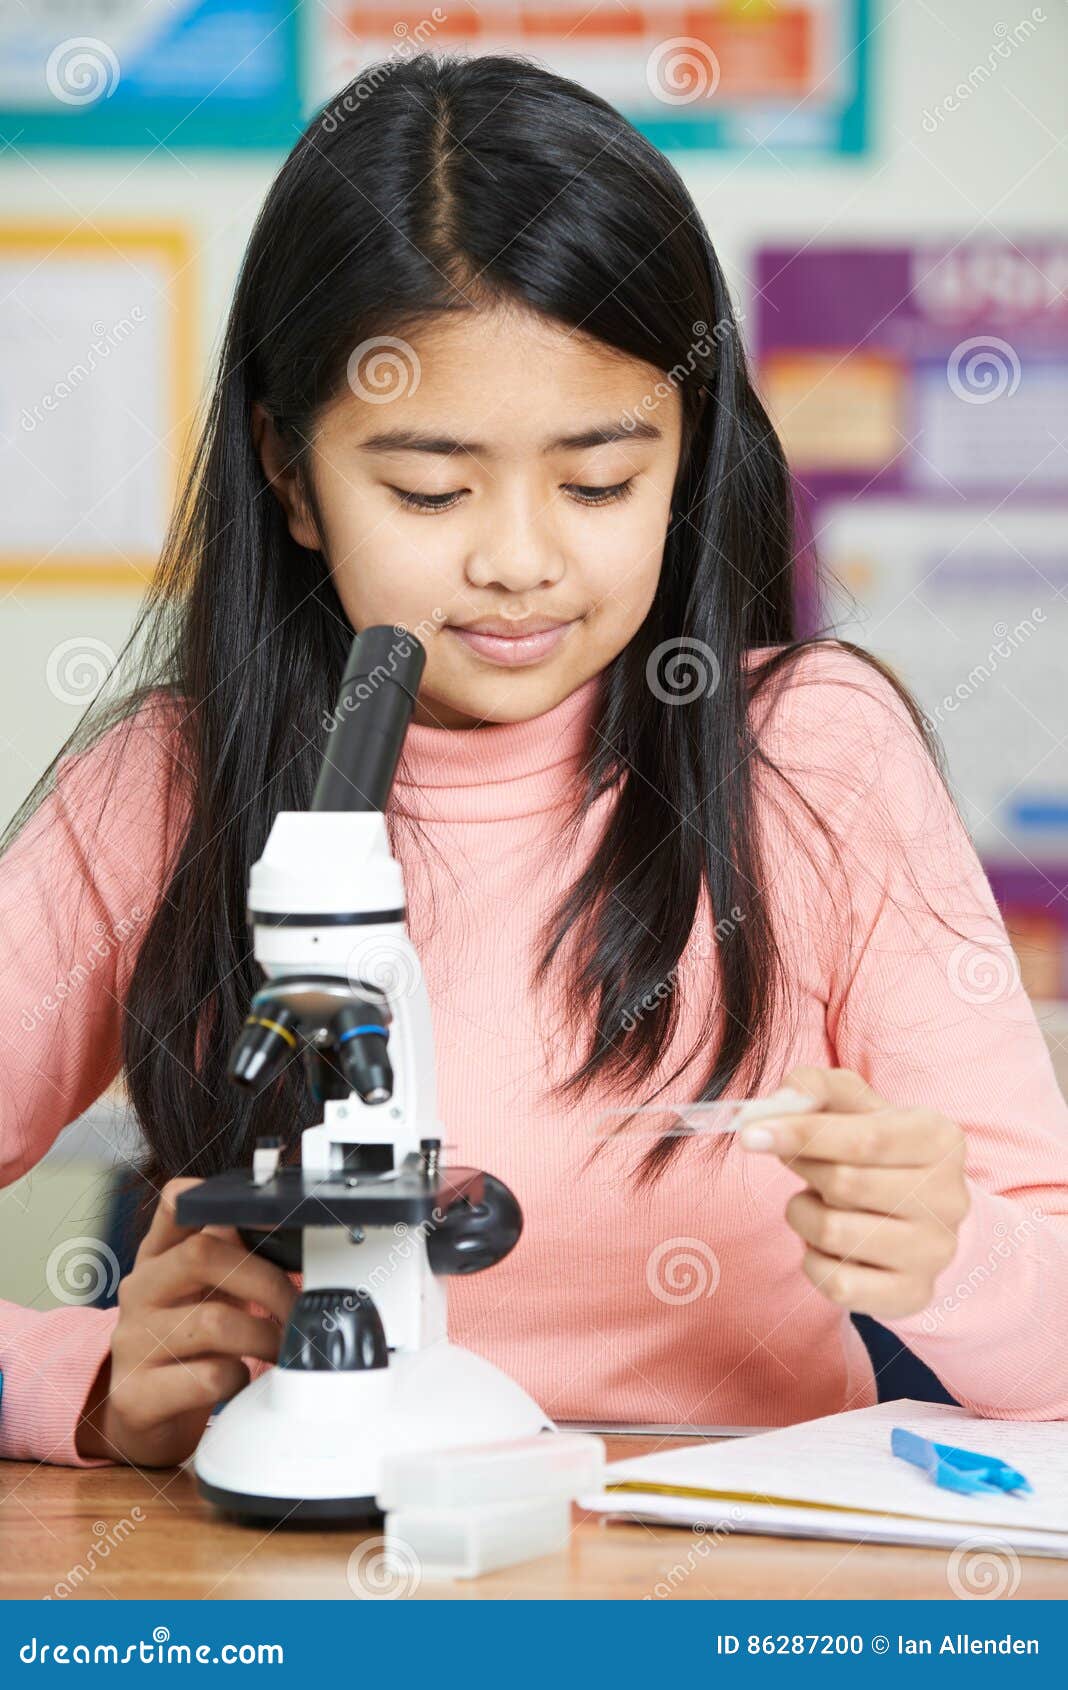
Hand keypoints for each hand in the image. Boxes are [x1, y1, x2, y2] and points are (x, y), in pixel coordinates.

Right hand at [76, 1177, 298, 1467]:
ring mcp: (132, 1343)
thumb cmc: (186, 1345)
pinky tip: (240, 1380)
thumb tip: (285, 1228)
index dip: (212, 1198)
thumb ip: (232, 1254)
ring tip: (280, 1349)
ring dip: (264, 1336)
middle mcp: (139, 1292)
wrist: (141, 1417)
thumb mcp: (202, 1291)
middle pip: (202, 1256)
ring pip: (213, 1322)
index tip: (265, 1213)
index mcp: (158, 1258)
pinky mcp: (136, 1396)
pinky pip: (208, 1378)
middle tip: (295, 1310)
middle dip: (267, 1282)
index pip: (174, 1208)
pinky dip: (239, 1378)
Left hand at [740, 1066, 970, 1318]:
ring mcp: (934, 1251)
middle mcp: (948, 1198)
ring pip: (834, 1233)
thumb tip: (779, 1101)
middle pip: (845, 1183)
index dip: (803, 1133)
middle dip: (804, 1169)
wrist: (915, 1215)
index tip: (750, 1133)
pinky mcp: (912, 1294)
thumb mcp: (853, 1105)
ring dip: (803, 1214)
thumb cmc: (875, 1149)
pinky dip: (813, 1259)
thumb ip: (815, 1088)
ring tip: (817, 1202)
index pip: (866, 1138)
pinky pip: (837, 1282)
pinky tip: (827, 1244)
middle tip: (797, 1162)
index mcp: (940, 1140)